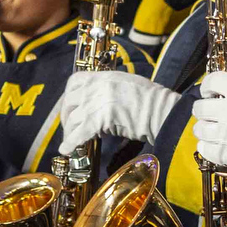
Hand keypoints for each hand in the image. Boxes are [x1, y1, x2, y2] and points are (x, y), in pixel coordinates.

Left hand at [57, 71, 180, 152]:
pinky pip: (78, 134)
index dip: (69, 96)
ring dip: (70, 132)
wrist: (160, 110)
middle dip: (67, 116)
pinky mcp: (99, 121)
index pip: (74, 82)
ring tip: (72, 141)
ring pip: (72, 120)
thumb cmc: (151, 100)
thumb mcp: (126, 83)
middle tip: (70, 126)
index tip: (70, 106)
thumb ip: (109, 88)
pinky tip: (66, 149)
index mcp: (103, 76)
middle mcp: (96, 87)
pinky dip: (70, 143)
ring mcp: (96, 103)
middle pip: (69, 102)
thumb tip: (98, 101)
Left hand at [190, 62, 226, 175]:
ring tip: (210, 128)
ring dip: (203, 128)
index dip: (208, 85)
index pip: (212, 81)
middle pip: (199, 107)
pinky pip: (207, 151)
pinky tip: (212, 145)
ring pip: (199, 130)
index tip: (210, 90)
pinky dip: (206, 147)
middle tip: (210, 110)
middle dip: (203, 107)